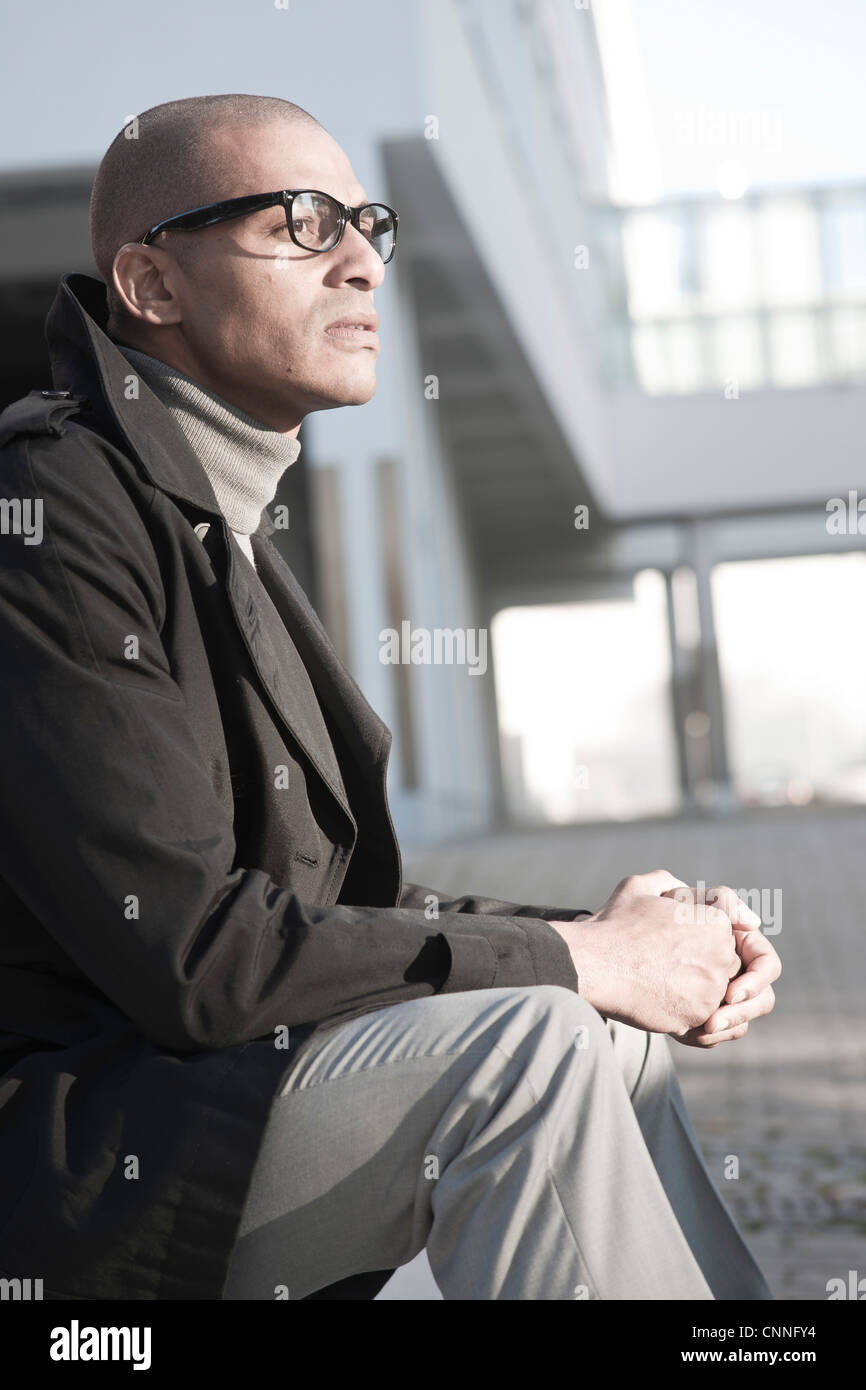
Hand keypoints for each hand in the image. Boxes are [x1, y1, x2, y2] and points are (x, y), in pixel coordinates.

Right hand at [547, 869, 740, 1035]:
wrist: (593, 965)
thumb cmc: (614, 925)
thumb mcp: (640, 887)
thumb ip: (669, 882)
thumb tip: (682, 890)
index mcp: (715, 922)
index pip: (721, 934)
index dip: (693, 937)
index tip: (670, 943)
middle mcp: (721, 955)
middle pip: (723, 964)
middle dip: (698, 964)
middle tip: (663, 961)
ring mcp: (711, 989)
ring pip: (713, 993)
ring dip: (692, 989)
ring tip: (659, 979)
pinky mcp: (698, 1017)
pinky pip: (701, 1017)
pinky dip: (682, 1011)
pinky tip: (656, 997)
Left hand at [660, 883, 780, 1047]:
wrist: (612, 951)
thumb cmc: (646, 918)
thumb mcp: (677, 899)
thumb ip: (719, 900)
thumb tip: (753, 922)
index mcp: (738, 941)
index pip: (766, 963)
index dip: (756, 980)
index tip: (729, 994)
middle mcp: (736, 970)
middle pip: (761, 999)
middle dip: (740, 1013)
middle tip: (711, 1023)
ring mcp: (720, 996)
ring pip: (741, 1021)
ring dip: (724, 1028)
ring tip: (695, 1030)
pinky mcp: (702, 1016)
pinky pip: (717, 1035)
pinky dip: (704, 1037)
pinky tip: (679, 1033)